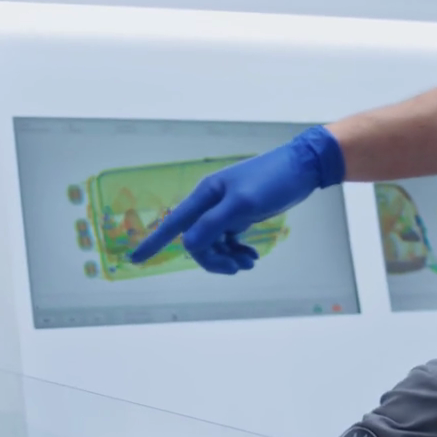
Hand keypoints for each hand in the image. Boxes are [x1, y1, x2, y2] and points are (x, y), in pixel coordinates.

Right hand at [130, 126, 344, 273]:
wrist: (302, 168)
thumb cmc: (272, 180)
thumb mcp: (242, 204)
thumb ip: (213, 225)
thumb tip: (188, 245)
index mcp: (205, 196)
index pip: (173, 224)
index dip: (153, 242)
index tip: (134, 259)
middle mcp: (210, 203)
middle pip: (197, 241)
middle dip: (213, 259)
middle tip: (238, 268)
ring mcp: (225, 210)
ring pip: (214, 244)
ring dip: (227, 258)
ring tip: (249, 263)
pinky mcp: (240, 215)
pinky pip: (229, 241)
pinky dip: (237, 252)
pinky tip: (252, 257)